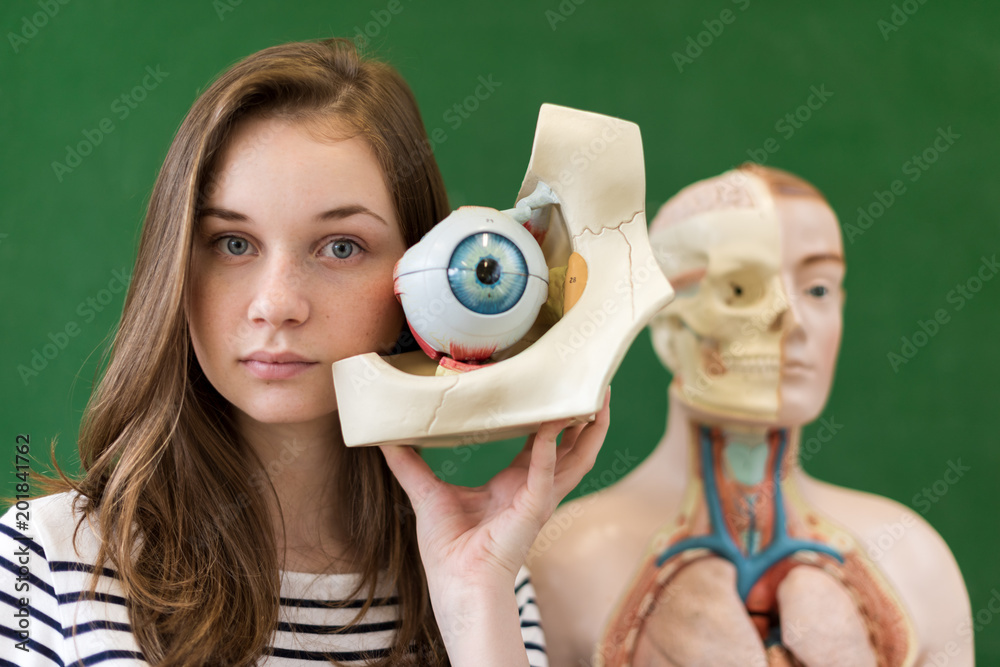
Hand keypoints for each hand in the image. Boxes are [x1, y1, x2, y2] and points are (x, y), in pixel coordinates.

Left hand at [379, 390, 609, 664]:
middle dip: (588, 419)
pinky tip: (547, 427)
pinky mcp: (534, 510)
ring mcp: (540, 499)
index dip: (551, 418)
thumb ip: (408, 465)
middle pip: (575, 449)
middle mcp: (535, 489)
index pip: (543, 444)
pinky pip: (546, 475)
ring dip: (589, 429)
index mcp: (516, 485)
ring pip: (578, 459)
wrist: (456, 584)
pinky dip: (548, 450)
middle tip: (594, 385)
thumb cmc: (448, 549)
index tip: (552, 388)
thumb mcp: (425, 494)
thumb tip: (382, 439)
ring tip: (594, 398)